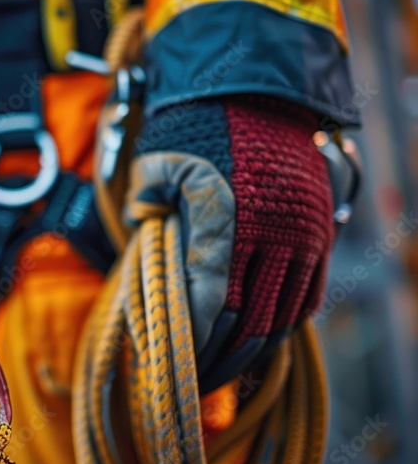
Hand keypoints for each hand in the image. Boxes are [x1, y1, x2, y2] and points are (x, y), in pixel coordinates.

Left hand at [126, 95, 335, 390]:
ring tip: (228, 368)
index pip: (213, 304)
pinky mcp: (320, 230)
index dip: (196, 343)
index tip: (179, 366)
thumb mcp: (156, 164)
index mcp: (227, 222)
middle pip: (250, 320)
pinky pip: (310, 294)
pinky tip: (264, 338)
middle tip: (198, 381)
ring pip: (284, 314)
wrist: (258, 83)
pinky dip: (288, 323)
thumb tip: (143, 238)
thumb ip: (147, 209)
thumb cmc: (197, 123)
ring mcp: (303, 233)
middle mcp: (273, 234)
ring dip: (255, 349)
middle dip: (222, 357)